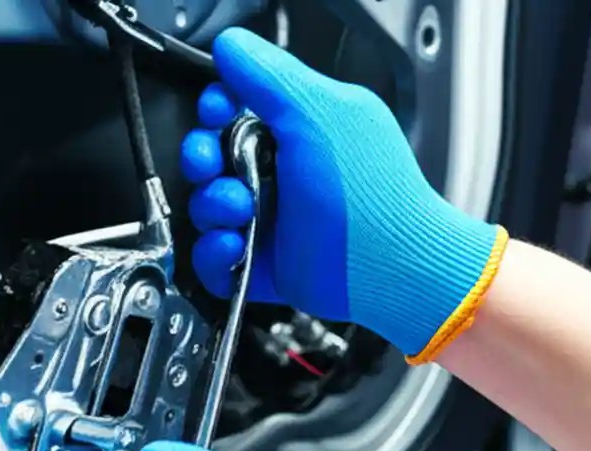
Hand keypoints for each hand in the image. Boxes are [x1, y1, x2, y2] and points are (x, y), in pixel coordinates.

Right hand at [182, 29, 505, 360]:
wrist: (387, 262)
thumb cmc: (368, 189)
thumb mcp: (318, 111)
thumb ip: (269, 74)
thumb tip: (232, 45)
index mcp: (298, 131)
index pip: (236, 110)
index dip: (215, 108)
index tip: (216, 111)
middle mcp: (282, 174)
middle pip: (212, 158)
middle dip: (202, 158)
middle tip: (211, 161)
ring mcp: (271, 221)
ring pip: (208, 207)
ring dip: (212, 205)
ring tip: (240, 209)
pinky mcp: (261, 265)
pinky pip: (215, 258)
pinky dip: (215, 253)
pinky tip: (234, 243)